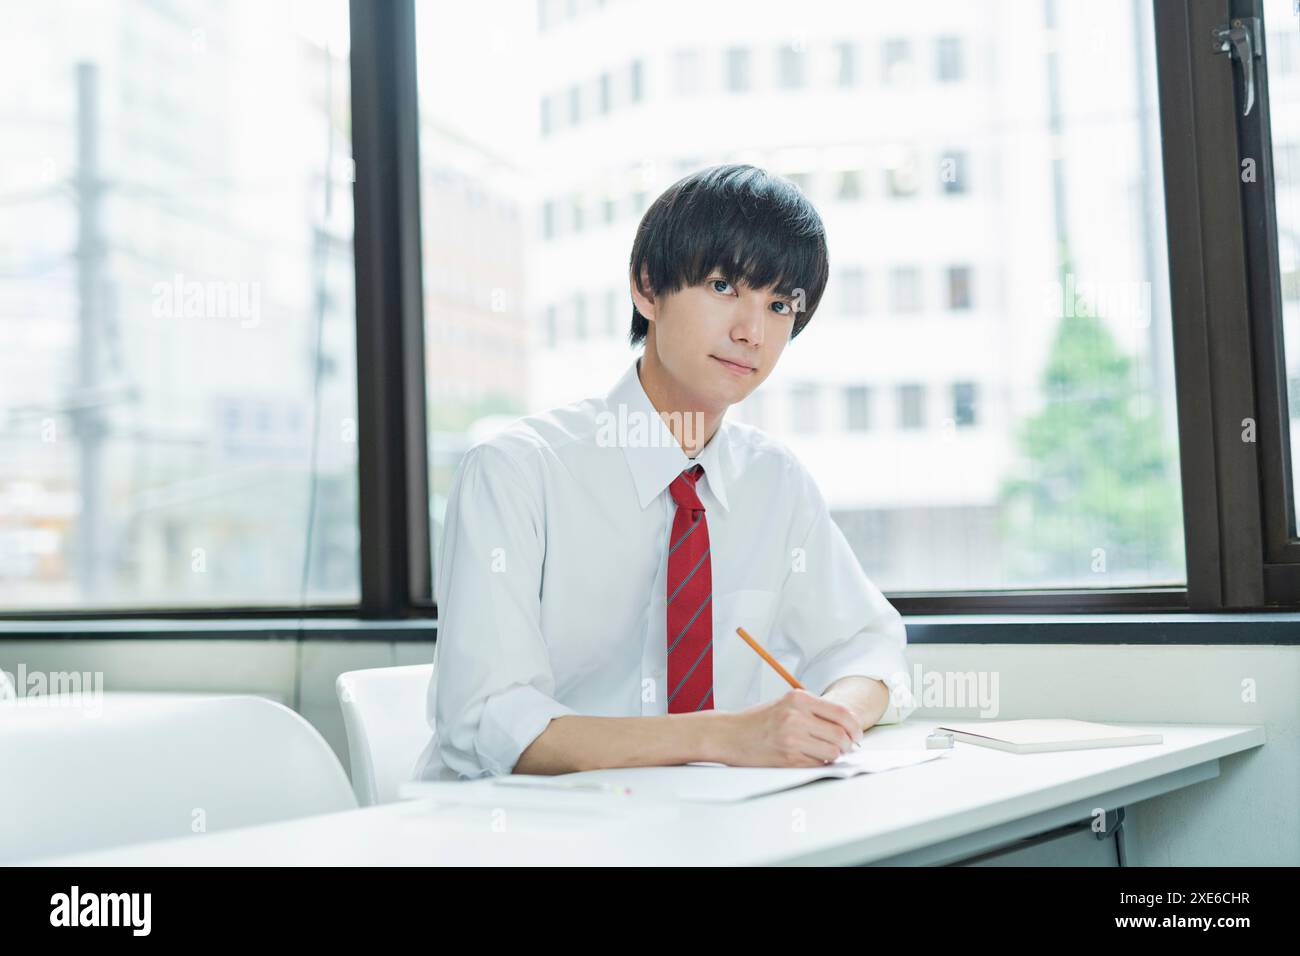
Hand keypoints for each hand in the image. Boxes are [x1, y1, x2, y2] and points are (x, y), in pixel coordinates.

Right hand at [720, 689, 863, 767]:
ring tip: (827, 753)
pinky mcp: (787, 758)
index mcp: (798, 698)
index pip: (842, 714)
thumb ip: (813, 710)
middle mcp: (796, 716)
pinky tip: (812, 758)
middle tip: (847, 747)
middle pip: (841, 735)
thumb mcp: (786, 703)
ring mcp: (791, 738)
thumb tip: (847, 726)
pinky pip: (817, 764)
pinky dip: (820, 763)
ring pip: (833, 752)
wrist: (729, 734)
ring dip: (835, 755)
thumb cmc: (758, 720)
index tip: (857, 734)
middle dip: (849, 744)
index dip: (856, 727)